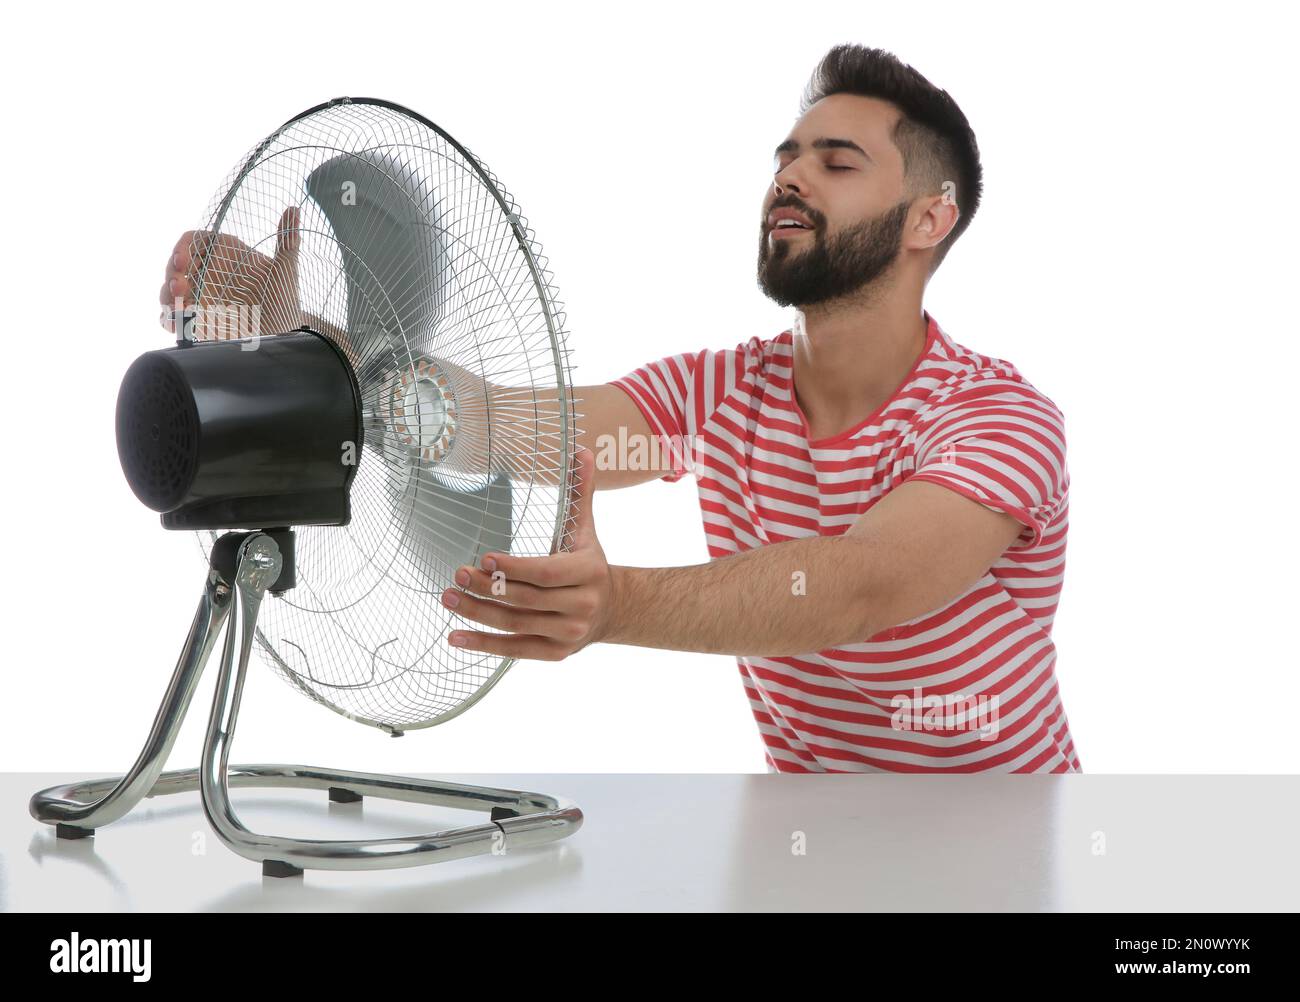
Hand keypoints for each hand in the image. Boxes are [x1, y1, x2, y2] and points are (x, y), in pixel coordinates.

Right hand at [159, 206, 302, 339]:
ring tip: (179, 309)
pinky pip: (174, 317)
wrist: (283, 330)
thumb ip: (287, 240)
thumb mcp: (285, 269)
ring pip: (169, 291)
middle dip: (172, 276)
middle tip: (180, 288)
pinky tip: (178, 323)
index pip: (193, 241)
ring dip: (168, 298)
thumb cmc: (282, 296)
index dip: (182, 248)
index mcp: (222, 251)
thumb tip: (294, 209)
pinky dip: (171, 319)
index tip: (181, 261)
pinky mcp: (197, 317)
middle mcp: (207, 270)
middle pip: (175, 266)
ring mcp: (199, 294)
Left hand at [441, 448, 615, 659]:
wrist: (613, 609)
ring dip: (477, 613)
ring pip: (516, 624)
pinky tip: (454, 636)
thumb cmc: (588, 564)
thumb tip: (583, 451)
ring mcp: (569, 633)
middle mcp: (582, 605)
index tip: (484, 558)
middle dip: (488, 587)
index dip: (515, 567)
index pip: (546, 572)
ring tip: (447, 598)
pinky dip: (483, 645)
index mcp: (588, 571)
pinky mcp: (555, 654)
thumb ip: (579, 494)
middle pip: (526, 599)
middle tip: (455, 574)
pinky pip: (515, 650)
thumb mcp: (585, 531)